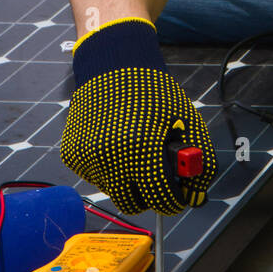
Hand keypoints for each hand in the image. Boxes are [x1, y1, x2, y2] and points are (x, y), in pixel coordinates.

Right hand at [60, 18, 216, 215]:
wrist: (113, 66)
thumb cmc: (154, 93)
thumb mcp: (188, 122)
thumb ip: (199, 161)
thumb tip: (196, 195)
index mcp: (142, 149)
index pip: (160, 199)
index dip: (173, 200)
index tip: (176, 196)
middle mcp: (110, 158)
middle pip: (133, 205)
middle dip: (148, 196)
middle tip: (156, 179)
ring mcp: (87, 158)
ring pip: (112, 191)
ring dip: (126, 180)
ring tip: (133, 148)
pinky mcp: (72, 155)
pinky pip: (95, 176)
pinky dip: (107, 168)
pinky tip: (114, 141)